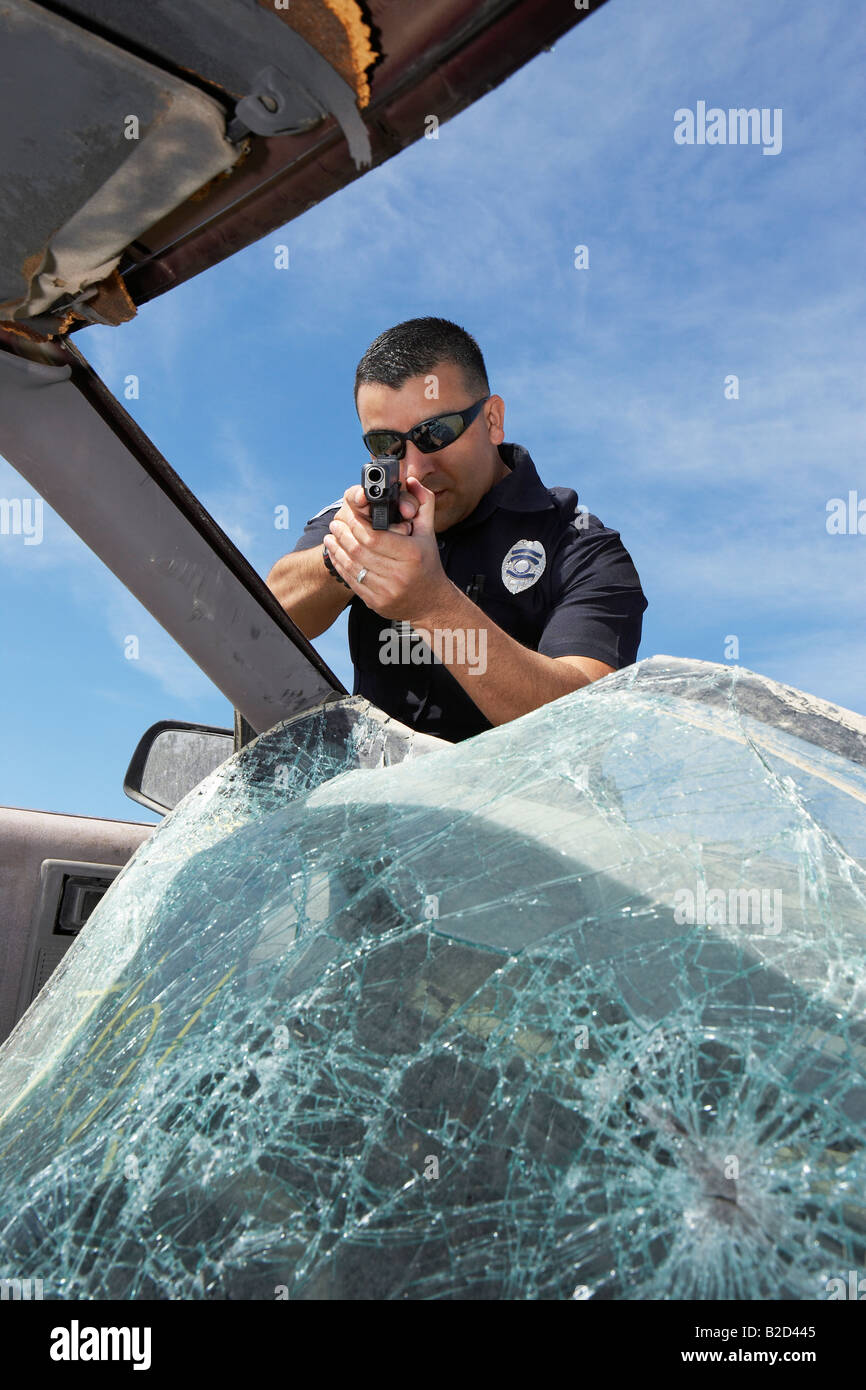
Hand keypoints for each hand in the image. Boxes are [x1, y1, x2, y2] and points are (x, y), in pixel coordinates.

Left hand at [323, 477, 449, 621]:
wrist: (431, 602)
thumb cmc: (427, 563)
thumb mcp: (428, 532)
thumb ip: (422, 502)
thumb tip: (410, 480)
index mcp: (411, 554)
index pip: (373, 537)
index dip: (355, 524)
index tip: (346, 514)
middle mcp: (399, 574)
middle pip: (359, 550)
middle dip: (343, 534)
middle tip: (335, 524)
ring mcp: (387, 591)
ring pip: (352, 566)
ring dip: (337, 549)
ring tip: (331, 537)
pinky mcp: (376, 602)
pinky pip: (352, 581)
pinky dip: (341, 566)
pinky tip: (336, 554)